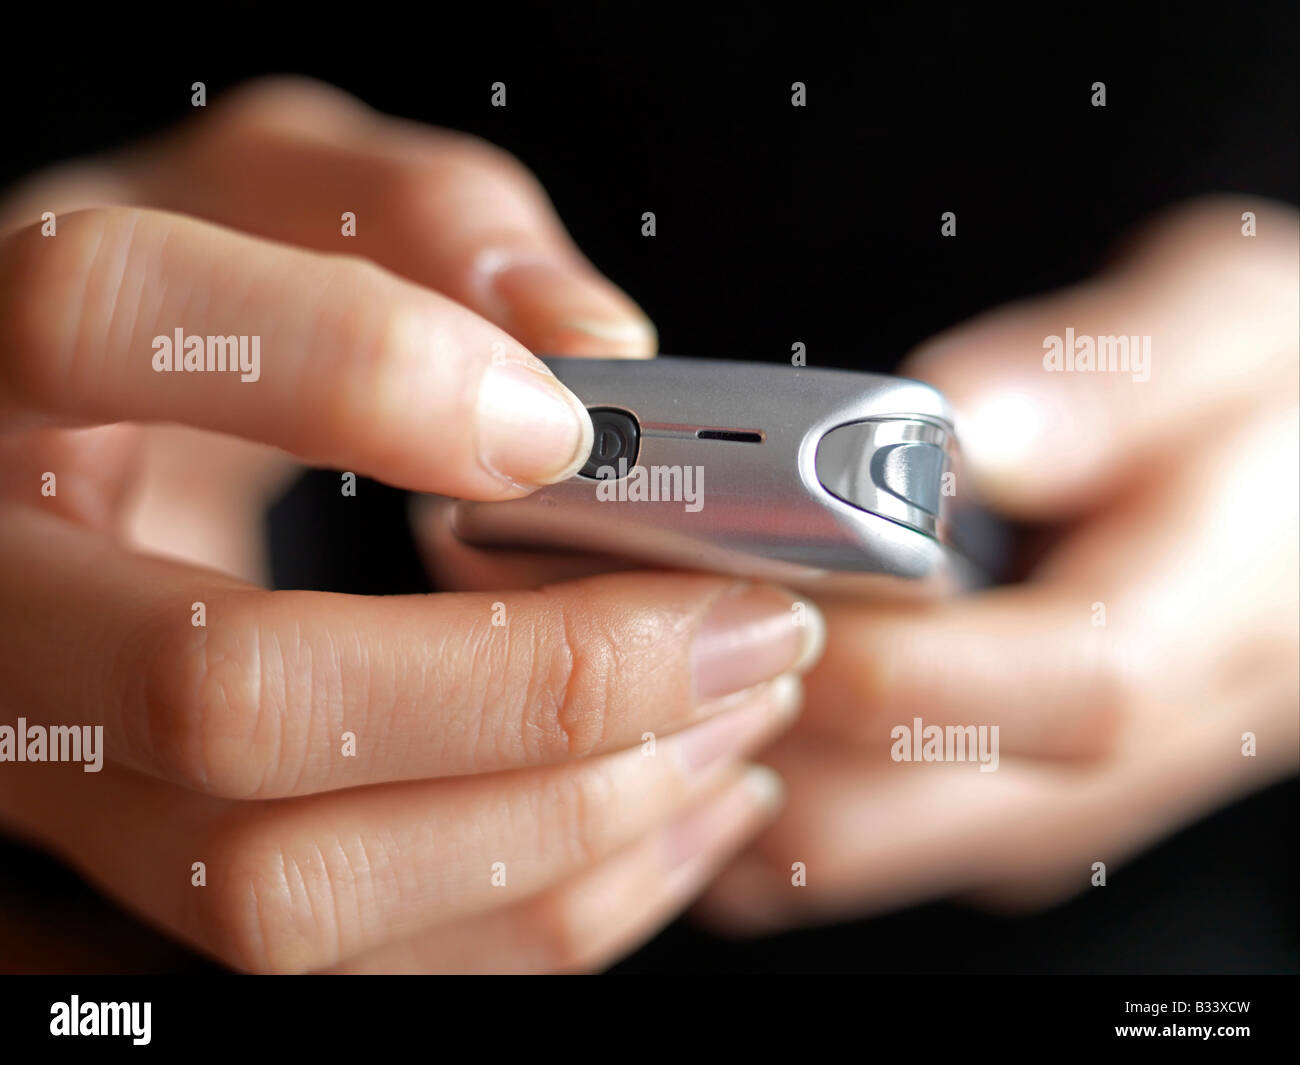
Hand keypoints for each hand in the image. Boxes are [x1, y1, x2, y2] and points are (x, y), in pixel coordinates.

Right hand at [0, 78, 824, 972]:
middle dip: (535, 674)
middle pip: (223, 688)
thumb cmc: (194, 325)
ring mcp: (62, 782)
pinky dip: (550, 905)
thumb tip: (595, 347)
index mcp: (7, 374)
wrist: (78, 471)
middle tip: (740, 621)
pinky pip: (353, 967)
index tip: (565, 424)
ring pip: (291, 882)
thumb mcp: (277, 204)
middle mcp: (4, 605)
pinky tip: (671, 801)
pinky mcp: (159, 892)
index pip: (96, 322)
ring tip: (733, 713)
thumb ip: (428, 223)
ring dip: (568, 815)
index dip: (350, 362)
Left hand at [696, 197, 1298, 928]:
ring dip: (722, 748)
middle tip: (649, 596)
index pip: (1037, 694)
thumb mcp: (1226, 331)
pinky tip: (710, 667)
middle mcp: (1106, 762)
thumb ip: (1110, 384)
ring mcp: (1031, 804)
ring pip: (837, 844)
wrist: (1288, 508)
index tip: (751, 563)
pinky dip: (748, 773)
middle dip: (745, 708)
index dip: (877, 640)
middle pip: (894, 809)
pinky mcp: (979, 812)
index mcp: (1198, 633)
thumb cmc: (1265, 413)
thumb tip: (972, 434)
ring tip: (655, 619)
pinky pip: (832, 836)